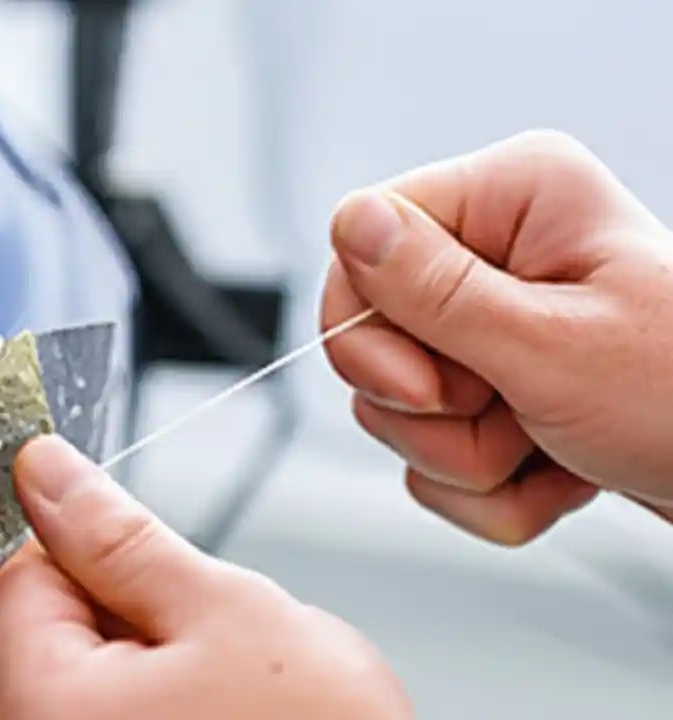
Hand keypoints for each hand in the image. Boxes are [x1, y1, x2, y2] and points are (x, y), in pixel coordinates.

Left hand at [0, 435, 410, 718]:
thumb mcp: (228, 615)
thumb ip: (123, 536)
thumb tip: (44, 468)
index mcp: (34, 701)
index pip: (22, 573)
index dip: (98, 550)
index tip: (151, 560)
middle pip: (56, 635)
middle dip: (135, 618)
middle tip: (213, 647)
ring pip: (96, 684)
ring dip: (158, 674)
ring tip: (231, 704)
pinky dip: (166, 716)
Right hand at [323, 129, 672, 544]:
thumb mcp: (554, 347)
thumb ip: (435, 290)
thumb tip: (349, 221)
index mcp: (513, 199)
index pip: (361, 242)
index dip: (371, 330)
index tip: (433, 388)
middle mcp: (496, 253)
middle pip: (371, 337)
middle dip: (434, 414)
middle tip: (511, 421)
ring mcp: (496, 328)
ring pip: (399, 410)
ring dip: (470, 459)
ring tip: (553, 450)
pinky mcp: (499, 391)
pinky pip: (435, 455)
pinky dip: (493, 489)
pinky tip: (558, 474)